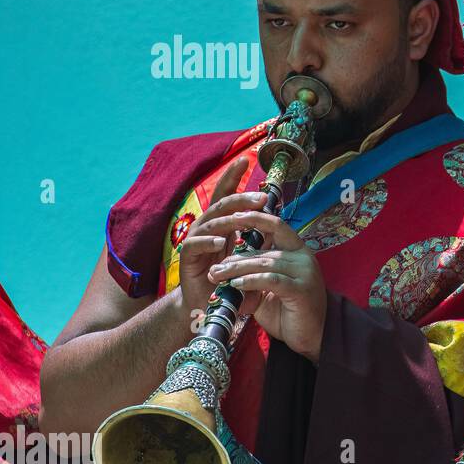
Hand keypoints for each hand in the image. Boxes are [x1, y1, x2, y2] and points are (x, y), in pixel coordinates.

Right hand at [177, 157, 267, 314]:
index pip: (226, 194)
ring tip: (247, 218)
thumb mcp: (246, 253)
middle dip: (241, 198)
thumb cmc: (230, 276)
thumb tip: (277, 218)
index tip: (247, 159)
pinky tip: (222, 242)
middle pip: (221, 204)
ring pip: (211, 222)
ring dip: (230, 219)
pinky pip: (195, 244)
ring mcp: (196, 241)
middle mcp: (207, 227)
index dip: (233, 176)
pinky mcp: (187, 258)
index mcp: (221, 223)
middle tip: (261, 198)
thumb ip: (256, 236)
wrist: (208, 303)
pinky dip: (209, 242)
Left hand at [205, 210, 325, 361]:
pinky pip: (271, 280)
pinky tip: (236, 285)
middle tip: (215, 268)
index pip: (277, 226)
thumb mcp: (268, 289)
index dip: (256, 218)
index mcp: (298, 252)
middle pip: (264, 250)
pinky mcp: (301, 290)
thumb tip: (225, 266)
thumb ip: (254, 274)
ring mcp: (305, 273)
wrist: (313, 338)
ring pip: (264, 264)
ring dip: (237, 269)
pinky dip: (251, 281)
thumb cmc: (289, 313)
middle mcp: (304, 258)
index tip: (234, 216)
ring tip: (218, 275)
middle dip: (235, 258)